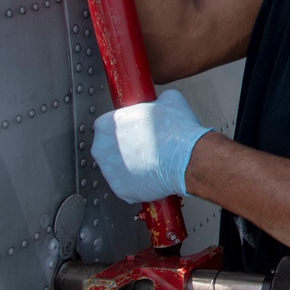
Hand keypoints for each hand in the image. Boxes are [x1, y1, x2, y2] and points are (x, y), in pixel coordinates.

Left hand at [90, 90, 212, 202]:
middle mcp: (101, 149)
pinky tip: (154, 174)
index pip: (109, 124)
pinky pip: (128, 185)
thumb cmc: (176, 131)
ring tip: (153, 160)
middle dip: (126, 147)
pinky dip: (139, 182)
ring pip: (119, 168)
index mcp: (106, 124)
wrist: (188, 158)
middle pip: (110, 147)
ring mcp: (109, 172)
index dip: (126, 126)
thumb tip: (161, 103)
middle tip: (147, 145)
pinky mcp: (121, 190)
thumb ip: (156, 102)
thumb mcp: (169, 99)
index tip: (137, 129)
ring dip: (132, 165)